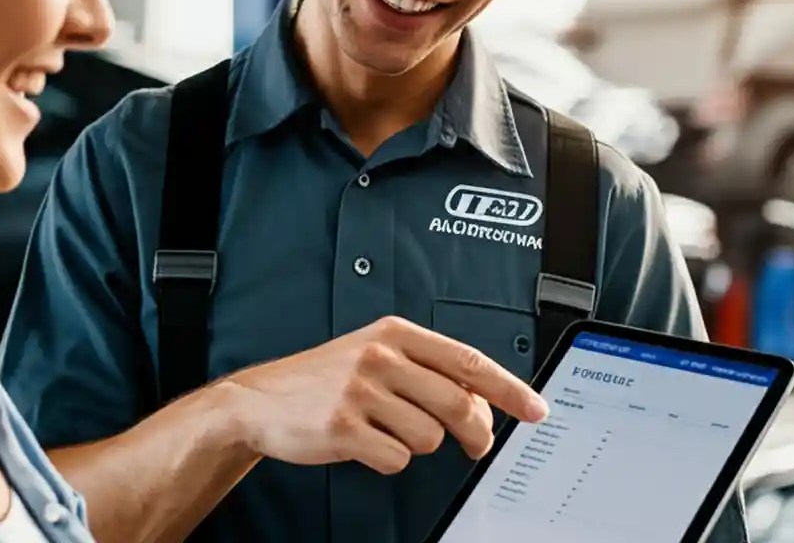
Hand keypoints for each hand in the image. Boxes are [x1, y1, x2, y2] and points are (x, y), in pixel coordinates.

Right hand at [219, 316, 548, 475]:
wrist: (259, 400)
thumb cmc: (323, 378)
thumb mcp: (374, 354)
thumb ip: (426, 369)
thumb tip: (482, 401)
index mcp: (394, 334)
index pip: (468, 360)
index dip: (509, 388)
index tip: (535, 409)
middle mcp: (380, 357)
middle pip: (459, 403)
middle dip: (476, 433)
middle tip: (475, 445)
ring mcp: (360, 392)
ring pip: (429, 437)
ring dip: (417, 444)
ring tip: (387, 431)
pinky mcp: (343, 428)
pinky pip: (396, 459)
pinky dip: (388, 460)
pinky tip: (366, 444)